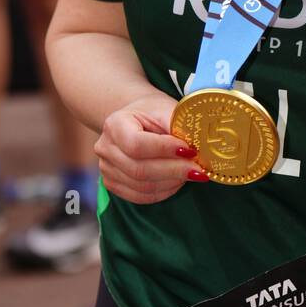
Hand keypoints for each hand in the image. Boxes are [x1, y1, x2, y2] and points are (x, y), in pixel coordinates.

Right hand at [94, 90, 208, 203]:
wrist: (136, 120)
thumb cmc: (153, 114)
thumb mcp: (166, 110)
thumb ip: (179, 127)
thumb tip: (200, 146)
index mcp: (115, 124)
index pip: (137, 144)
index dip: (165, 150)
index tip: (190, 150)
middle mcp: (105, 147)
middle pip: (139, 169)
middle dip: (174, 171)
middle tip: (199, 169)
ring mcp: (106, 169)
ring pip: (142, 186)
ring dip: (172, 182)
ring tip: (191, 173)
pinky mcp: (113, 184)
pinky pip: (140, 196)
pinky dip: (164, 192)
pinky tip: (178, 181)